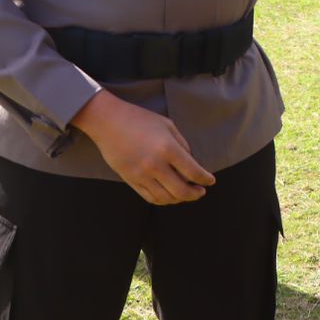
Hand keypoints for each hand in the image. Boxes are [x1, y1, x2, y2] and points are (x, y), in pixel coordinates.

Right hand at [70, 90, 214, 204]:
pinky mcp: (130, 180)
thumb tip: (191, 162)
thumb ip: (182, 144)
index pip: (192, 171)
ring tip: (186, 194)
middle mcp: (155, 165)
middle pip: (181, 190)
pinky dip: (163, 199)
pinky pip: (149, 197)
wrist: (108, 122)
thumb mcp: (167, 125)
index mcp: (168, 149)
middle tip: (201, 191)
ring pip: (165, 198)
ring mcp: (141, 175)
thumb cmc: (140, 119)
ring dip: (179, 199)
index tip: (211, 180)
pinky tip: (169, 196)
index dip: (205, 178)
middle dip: (195, 194)